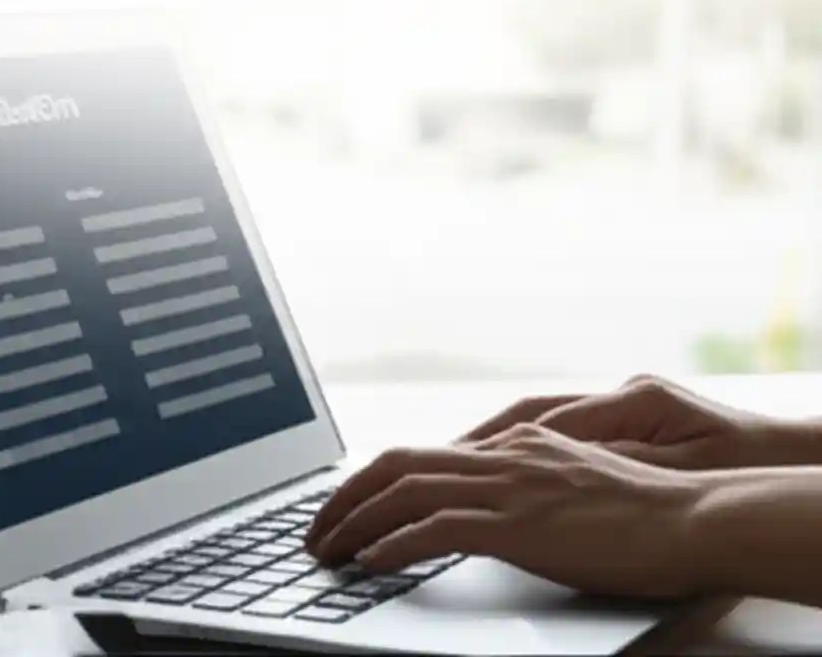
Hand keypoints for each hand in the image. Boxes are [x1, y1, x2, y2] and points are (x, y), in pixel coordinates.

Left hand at [305, 425, 713, 598]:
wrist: (691, 517)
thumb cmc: (641, 510)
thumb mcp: (569, 483)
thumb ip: (523, 484)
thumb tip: (485, 507)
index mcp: (511, 444)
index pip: (419, 454)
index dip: (371, 480)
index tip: (344, 506)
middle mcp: (500, 456)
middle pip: (396, 463)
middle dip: (345, 497)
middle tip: (315, 531)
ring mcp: (507, 487)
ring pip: (404, 492)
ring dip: (355, 522)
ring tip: (326, 551)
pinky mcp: (519, 524)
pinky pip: (437, 529)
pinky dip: (395, 544)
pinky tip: (371, 563)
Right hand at [458, 374, 812, 470]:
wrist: (781, 464)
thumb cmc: (739, 468)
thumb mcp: (676, 472)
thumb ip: (614, 465)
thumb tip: (556, 463)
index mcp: (636, 402)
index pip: (546, 421)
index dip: (492, 445)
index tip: (452, 465)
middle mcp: (622, 394)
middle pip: (529, 412)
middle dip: (477, 440)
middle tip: (428, 463)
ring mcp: (621, 403)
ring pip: (537, 419)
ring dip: (490, 442)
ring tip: (446, 465)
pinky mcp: (627, 417)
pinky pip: (558, 429)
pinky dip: (520, 446)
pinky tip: (493, 463)